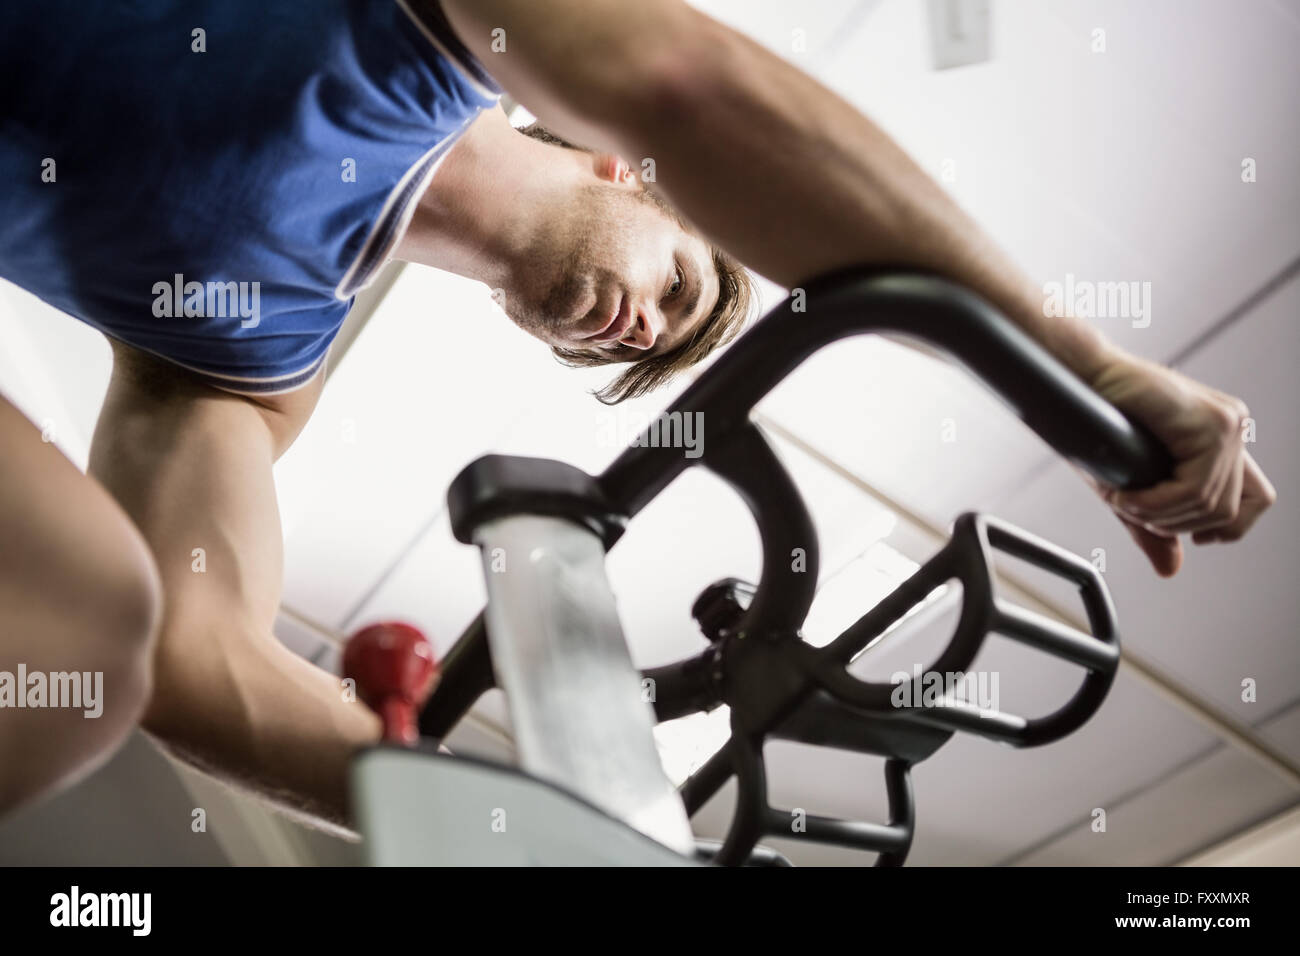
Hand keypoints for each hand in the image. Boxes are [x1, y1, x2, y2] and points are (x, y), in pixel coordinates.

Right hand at [1081, 350, 1275, 576]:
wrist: (1079, 381)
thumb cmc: (1098, 423)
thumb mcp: (1133, 488)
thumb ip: (1156, 525)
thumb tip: (1171, 568)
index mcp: (1221, 440)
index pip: (1256, 499)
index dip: (1228, 528)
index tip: (1190, 537)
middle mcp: (1232, 429)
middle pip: (1230, 509)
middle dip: (1174, 524)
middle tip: (1133, 512)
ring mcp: (1226, 423)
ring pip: (1210, 504)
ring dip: (1158, 514)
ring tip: (1124, 501)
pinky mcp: (1211, 422)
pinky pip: (1195, 489)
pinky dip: (1156, 502)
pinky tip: (1127, 494)